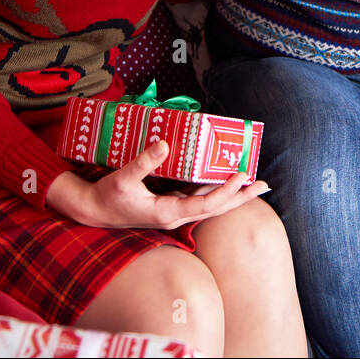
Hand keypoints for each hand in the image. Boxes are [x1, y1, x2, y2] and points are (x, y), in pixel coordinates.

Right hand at [53, 141, 268, 230]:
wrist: (94, 212)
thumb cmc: (107, 197)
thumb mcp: (122, 179)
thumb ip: (143, 162)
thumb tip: (164, 144)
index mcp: (167, 212)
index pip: (205, 205)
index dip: (225, 191)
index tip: (241, 175)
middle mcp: (176, 215)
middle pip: (217, 208)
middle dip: (241, 196)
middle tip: (265, 184)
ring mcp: (175, 212)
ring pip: (211, 204)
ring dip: (234, 194)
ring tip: (255, 183)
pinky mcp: (171, 205)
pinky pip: (201, 199)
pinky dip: (216, 190)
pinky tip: (226, 180)